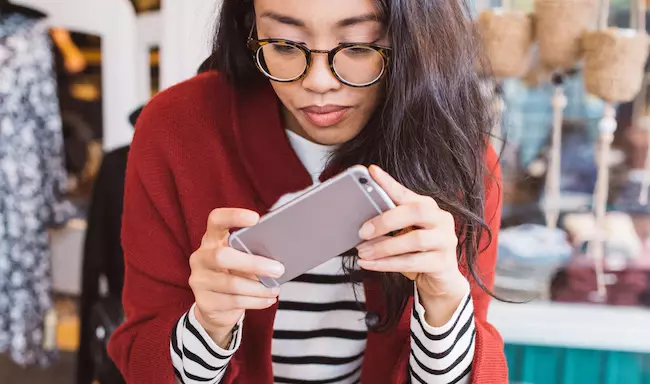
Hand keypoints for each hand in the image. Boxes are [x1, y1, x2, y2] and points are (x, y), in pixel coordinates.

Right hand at [188, 208, 284, 347]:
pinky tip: (268, 299)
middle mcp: (201, 257)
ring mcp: (199, 280)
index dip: (233, 216)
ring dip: (259, 288)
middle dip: (254, 263)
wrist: (215, 308)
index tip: (255, 218)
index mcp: (211, 240)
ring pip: (232, 284)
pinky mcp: (205, 302)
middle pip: (222, 256)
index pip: (216, 220)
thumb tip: (278, 257)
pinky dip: (256, 301)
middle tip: (278, 269)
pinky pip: (234, 302)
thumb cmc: (234, 275)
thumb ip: (252, 253)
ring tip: (275, 289)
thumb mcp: (240, 261)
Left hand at [356, 166, 468, 324]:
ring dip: (383, 247)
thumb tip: (361, 223)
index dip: (389, 183)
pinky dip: (386, 264)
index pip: (406, 192)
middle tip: (362, 232)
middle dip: (386, 220)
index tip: (371, 172)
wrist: (440, 280)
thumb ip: (390, 223)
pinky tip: (370, 264)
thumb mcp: (404, 233)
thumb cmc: (417, 252)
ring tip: (362, 252)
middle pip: (416, 212)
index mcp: (428, 207)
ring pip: (414, 240)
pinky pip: (412, 262)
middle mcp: (441, 220)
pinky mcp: (442, 262)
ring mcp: (445, 241)